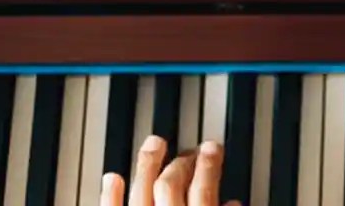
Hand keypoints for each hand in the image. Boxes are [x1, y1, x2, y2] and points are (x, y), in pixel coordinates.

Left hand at [99, 137, 239, 205]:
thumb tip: (234, 204)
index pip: (203, 189)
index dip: (209, 164)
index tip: (213, 148)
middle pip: (170, 184)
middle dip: (181, 162)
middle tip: (190, 150)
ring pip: (141, 191)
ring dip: (147, 165)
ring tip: (154, 144)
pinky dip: (110, 194)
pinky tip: (113, 177)